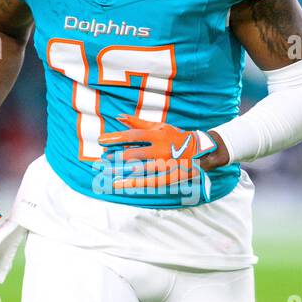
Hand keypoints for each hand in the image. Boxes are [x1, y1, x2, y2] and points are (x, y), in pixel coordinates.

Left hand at [98, 116, 226, 195]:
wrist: (201, 151)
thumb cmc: (176, 136)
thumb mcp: (159, 126)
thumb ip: (138, 123)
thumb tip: (119, 117)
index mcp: (158, 135)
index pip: (133, 136)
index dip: (116, 138)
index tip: (101, 141)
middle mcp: (161, 150)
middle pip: (134, 154)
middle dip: (116, 156)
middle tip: (101, 158)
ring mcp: (165, 165)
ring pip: (139, 169)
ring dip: (121, 170)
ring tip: (104, 170)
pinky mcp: (168, 177)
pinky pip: (147, 182)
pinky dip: (132, 183)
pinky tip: (118, 184)